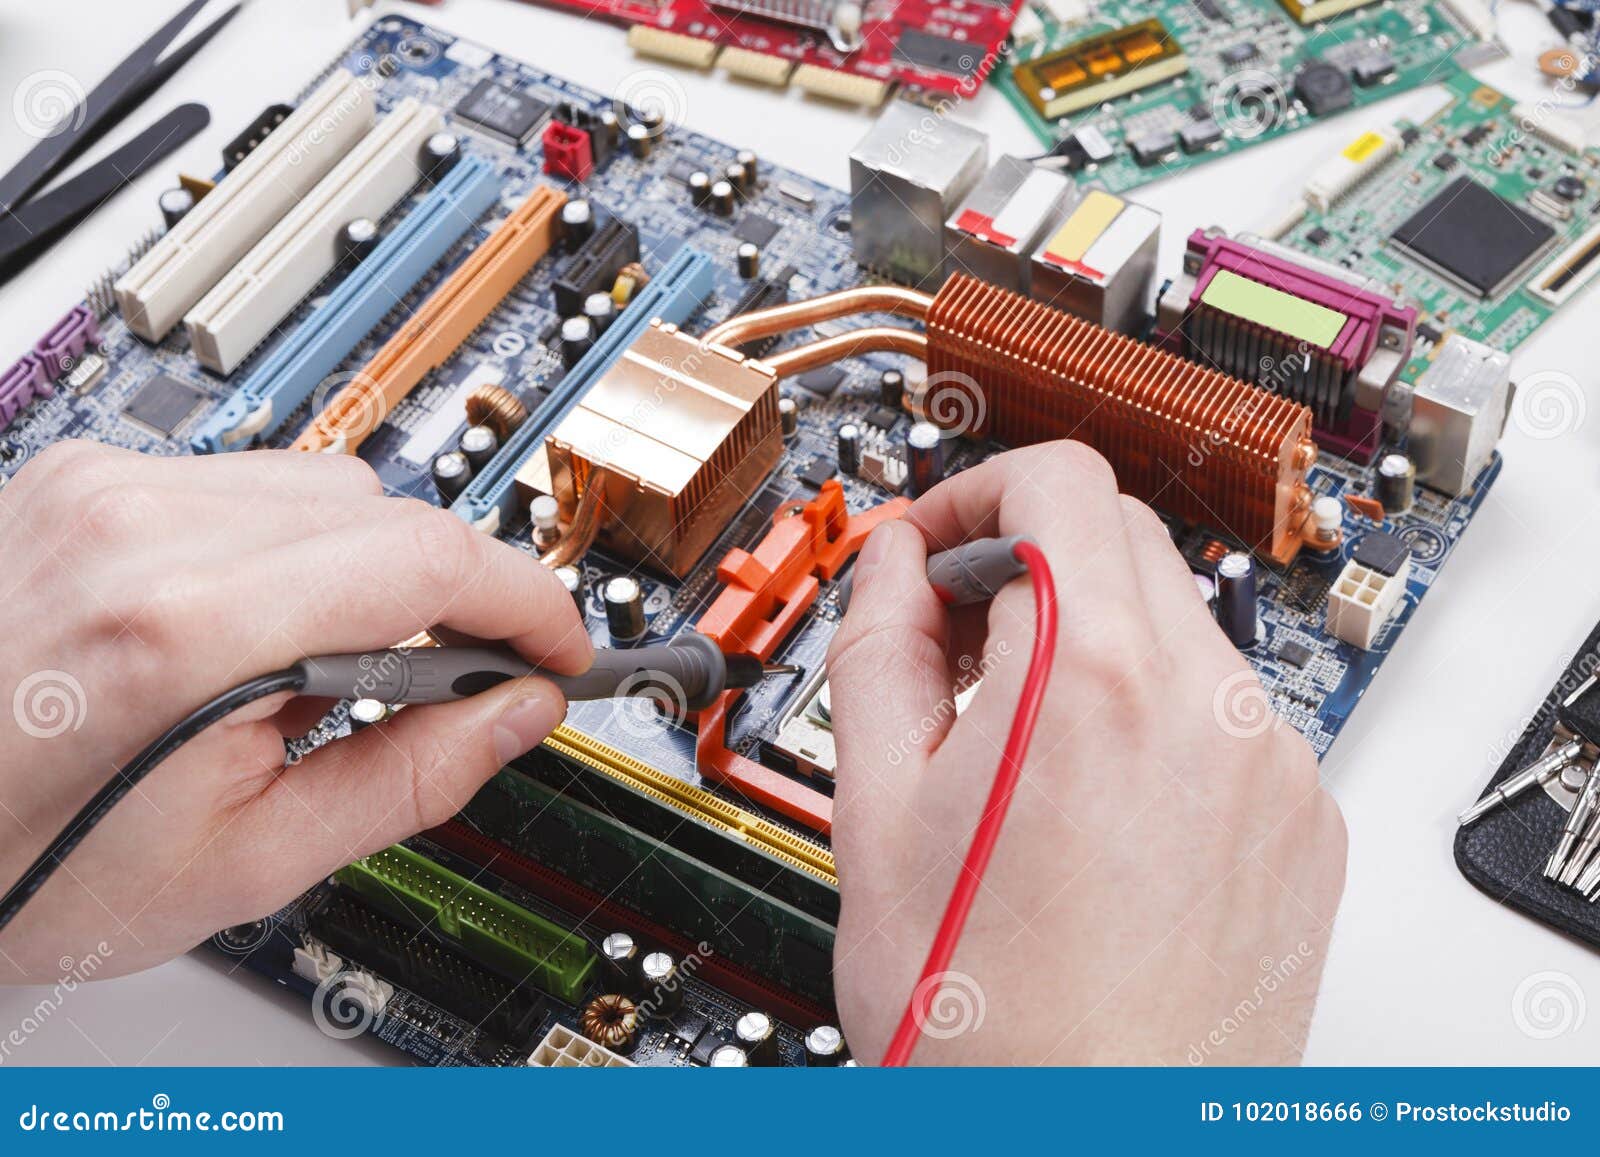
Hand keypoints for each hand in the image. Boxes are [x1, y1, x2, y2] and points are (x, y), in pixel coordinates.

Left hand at [0, 441, 590, 980]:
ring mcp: (102, 490)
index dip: (523, 602)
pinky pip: (246, 486)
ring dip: (367, 568)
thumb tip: (513, 716)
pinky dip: (288, 549)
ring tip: (321, 669)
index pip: (425, 559)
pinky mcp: (82, 479)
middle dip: (446, 596)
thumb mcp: (243, 864)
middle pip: (386, 509)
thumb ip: (410, 781)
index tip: (553, 648)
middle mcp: (139, 527)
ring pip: (325, 485)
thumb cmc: (21, 864)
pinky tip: (253, 630)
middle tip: (446, 684)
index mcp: (184, 628)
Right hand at [826, 442, 1346, 1064]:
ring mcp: (1272, 771)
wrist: (1090, 1139)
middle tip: (962, 640)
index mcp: (1091, 683)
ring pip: (1177, 627)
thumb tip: (891, 568)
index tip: (939, 543)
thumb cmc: (981, 1023)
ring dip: (1093, 643)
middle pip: (1122, 539)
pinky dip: (1156, 719)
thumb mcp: (875, 812)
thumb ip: (876, 649)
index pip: (1058, 483)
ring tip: (1020, 744)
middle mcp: (1207, 709)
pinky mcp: (1305, 827)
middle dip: (1029, 560)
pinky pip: (1226, 715)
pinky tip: (1093, 807)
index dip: (977, 491)